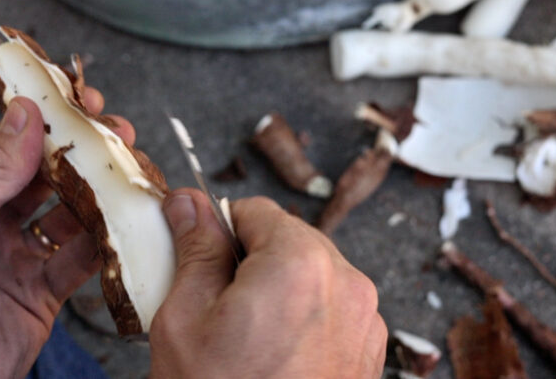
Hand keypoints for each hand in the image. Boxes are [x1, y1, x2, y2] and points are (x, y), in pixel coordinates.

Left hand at [0, 90, 134, 378]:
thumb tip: (26, 112)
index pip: (10, 142)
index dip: (48, 118)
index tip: (84, 101)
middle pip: (48, 175)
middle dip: (84, 153)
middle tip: (119, 136)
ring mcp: (18, 256)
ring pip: (71, 214)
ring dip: (101, 195)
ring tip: (130, 176)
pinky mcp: (42, 292)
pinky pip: (80, 260)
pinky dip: (106, 244)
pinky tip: (125, 228)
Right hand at [149, 191, 386, 377]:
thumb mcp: (186, 316)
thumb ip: (194, 247)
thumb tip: (186, 203)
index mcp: (301, 263)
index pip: (255, 211)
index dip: (220, 228)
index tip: (199, 252)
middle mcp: (346, 282)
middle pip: (287, 240)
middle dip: (250, 261)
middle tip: (216, 303)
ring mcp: (365, 318)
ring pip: (310, 272)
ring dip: (277, 287)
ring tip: (245, 335)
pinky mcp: (369, 349)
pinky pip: (331, 306)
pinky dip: (303, 315)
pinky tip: (273, 352)